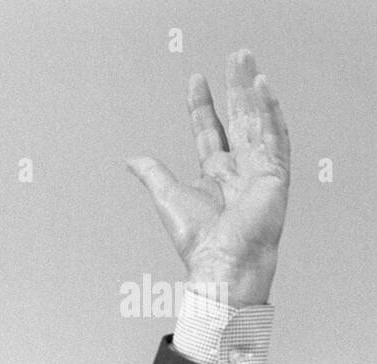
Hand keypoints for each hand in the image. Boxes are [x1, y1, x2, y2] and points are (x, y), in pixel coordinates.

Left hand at [127, 49, 289, 306]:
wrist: (221, 262)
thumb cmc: (198, 239)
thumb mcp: (167, 197)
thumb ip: (152, 173)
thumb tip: (131, 159)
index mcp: (215, 174)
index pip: (208, 129)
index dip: (202, 104)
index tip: (195, 79)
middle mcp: (239, 168)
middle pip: (237, 117)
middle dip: (234, 87)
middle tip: (235, 56)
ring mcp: (259, 169)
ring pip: (256, 119)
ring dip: (252, 90)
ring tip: (246, 61)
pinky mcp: (275, 174)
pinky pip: (276, 135)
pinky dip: (270, 111)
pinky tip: (263, 88)